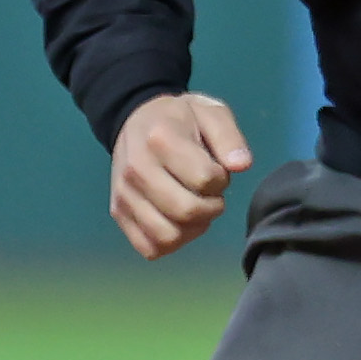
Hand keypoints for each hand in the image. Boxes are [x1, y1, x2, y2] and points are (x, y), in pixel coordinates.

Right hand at [109, 91, 254, 258]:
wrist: (136, 118)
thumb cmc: (180, 118)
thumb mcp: (210, 113)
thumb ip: (229, 138)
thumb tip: (241, 165)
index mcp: (161, 139)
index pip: (203, 179)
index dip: (220, 180)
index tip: (216, 171)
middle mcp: (136, 169)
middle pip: (186, 211)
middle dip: (211, 207)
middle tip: (211, 194)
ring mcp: (124, 194)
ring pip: (167, 236)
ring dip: (192, 229)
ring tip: (195, 209)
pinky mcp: (118, 212)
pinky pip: (149, 247)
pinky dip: (171, 242)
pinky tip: (178, 223)